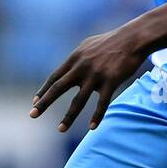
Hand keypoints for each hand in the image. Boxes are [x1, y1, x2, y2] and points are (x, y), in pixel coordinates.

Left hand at [29, 25, 149, 130]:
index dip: (44, 90)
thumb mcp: (89, 45)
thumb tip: (71, 71)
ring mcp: (96, 75)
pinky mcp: (111, 81)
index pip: (55, 77)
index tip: (35, 101)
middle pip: (59, 88)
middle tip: (33, 114)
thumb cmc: (112, 42)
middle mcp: (82, 67)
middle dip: (44, 102)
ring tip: (60, 129)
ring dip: (68, 116)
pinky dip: (97, 116)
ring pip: (78, 100)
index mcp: (75, 58)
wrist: (133, 38)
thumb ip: (78, 59)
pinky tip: (92, 127)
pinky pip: (102, 102)